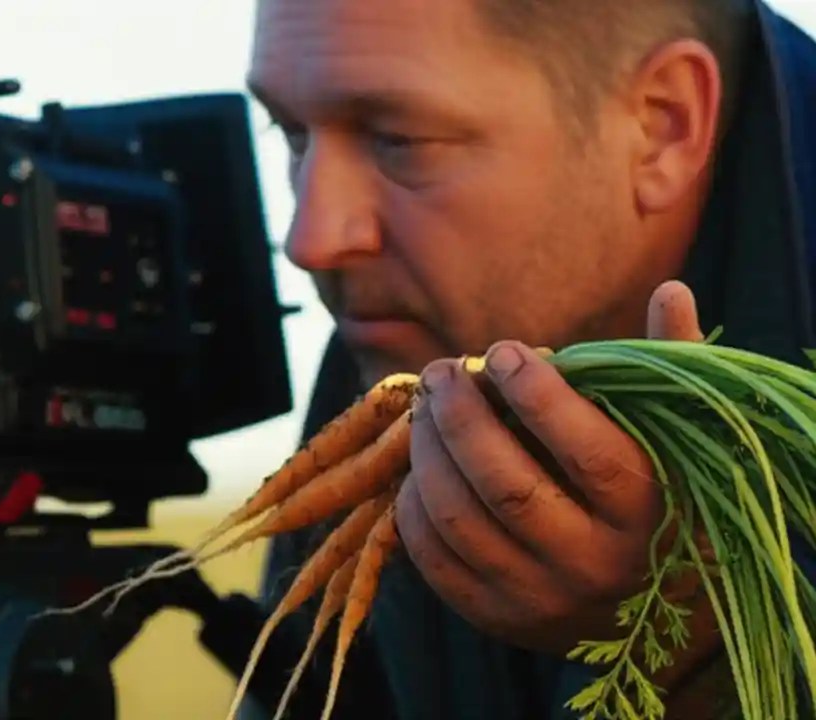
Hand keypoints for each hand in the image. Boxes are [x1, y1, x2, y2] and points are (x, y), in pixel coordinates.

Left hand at [395, 280, 716, 663]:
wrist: (646, 612)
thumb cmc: (652, 496)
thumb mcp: (672, 437)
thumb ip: (669, 367)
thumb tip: (670, 290)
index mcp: (648, 514)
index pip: (589, 452)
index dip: (538, 395)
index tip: (502, 352)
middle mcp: (595, 564)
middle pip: (507, 485)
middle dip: (461, 417)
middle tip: (440, 371)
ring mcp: (540, 597)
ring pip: (460, 518)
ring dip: (427, 452)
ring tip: (421, 408)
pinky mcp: (495, 616)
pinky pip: (435, 558)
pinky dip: (413, 505)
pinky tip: (418, 465)